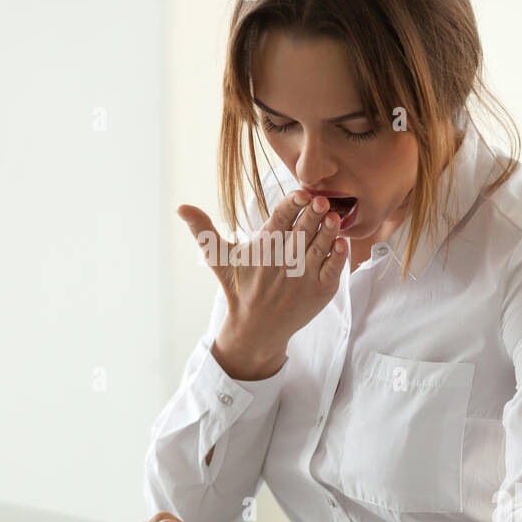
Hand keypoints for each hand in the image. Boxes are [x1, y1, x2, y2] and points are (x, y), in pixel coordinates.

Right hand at [179, 191, 346, 380]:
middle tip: (321, 200)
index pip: (279, 220)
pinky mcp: (319, 292)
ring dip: (328, 231)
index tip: (301, 192)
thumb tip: (181, 207)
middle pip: (301, 232)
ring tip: (333, 216)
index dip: (291, 205)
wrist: (256, 328)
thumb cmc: (239, 286)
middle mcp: (283, 263)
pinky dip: (338, 256)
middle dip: (312, 214)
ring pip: (319, 248)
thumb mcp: (219, 259)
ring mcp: (303, 278)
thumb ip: (203, 230)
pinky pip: (332, 270)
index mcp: (262, 249)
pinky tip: (341, 241)